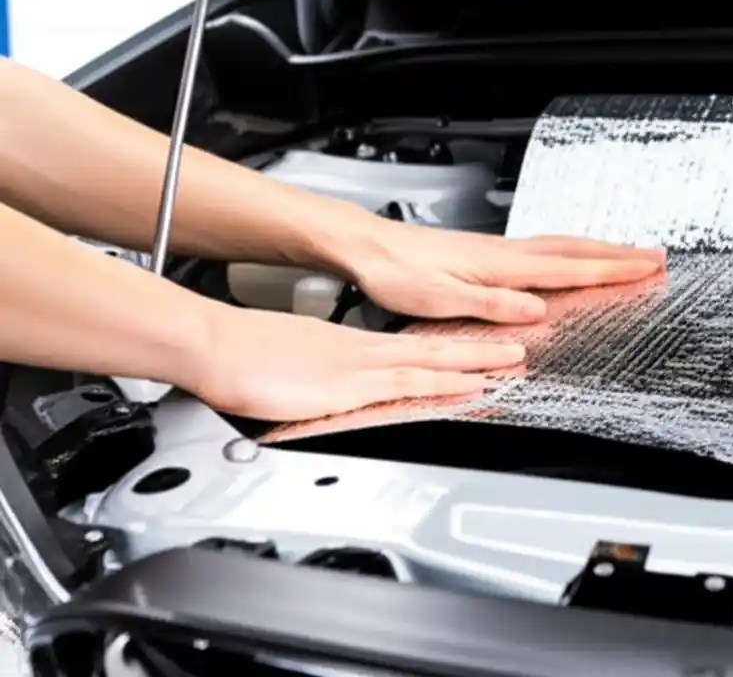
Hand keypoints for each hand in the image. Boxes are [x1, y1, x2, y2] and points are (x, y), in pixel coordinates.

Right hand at [186, 303, 524, 420]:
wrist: (210, 345)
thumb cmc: (237, 358)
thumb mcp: (287, 368)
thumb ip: (313, 382)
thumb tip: (320, 392)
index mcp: (345, 346)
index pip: (408, 347)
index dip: (446, 349)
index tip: (475, 351)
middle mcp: (359, 351)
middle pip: (431, 348)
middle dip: (477, 350)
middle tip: (516, 349)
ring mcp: (357, 366)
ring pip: (431, 361)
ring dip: (474, 362)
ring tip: (511, 363)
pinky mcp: (347, 384)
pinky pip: (409, 382)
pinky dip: (444, 382)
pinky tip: (469, 385)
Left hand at [337, 221, 666, 323]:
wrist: (368, 247)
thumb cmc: (397, 272)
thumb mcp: (443, 298)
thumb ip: (492, 304)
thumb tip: (537, 311)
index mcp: (502, 265)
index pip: (570, 266)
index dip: (612, 269)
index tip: (647, 269)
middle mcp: (506, 252)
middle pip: (575, 250)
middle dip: (618, 255)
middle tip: (655, 258)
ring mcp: (499, 250)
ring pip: (561, 246)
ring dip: (598, 250)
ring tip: (625, 255)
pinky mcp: (487, 253)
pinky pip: (543, 250)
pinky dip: (570, 252)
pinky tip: (569, 257)